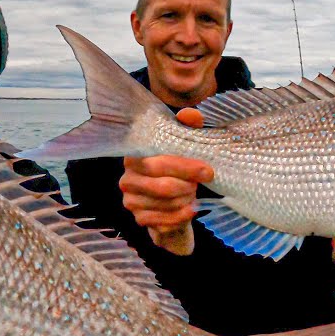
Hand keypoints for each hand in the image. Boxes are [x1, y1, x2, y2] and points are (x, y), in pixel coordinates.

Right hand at [119, 108, 210, 255]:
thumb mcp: (184, 145)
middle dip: (188, 186)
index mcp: (134, 156)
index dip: (184, 167)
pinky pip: (165, 220)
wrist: (171, 201)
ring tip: (192, 193)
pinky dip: (182, 216)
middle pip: (163, 186)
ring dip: (186, 200)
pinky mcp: (139, 219)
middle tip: (200, 184)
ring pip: (167, 204)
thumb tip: (192, 115)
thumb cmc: (176, 169)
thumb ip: (188, 127)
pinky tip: (190, 209)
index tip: (207, 171)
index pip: (158, 162)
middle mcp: (127, 179)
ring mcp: (131, 201)